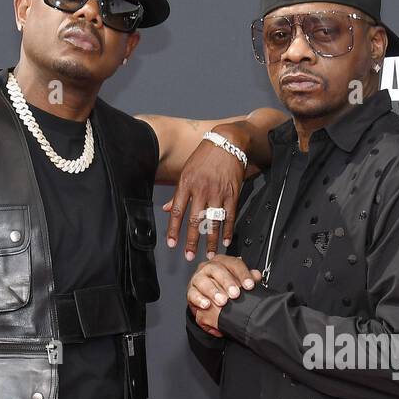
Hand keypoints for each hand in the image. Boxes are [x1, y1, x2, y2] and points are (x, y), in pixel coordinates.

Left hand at [164, 127, 248, 261]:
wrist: (227, 142)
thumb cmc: (204, 156)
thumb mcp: (186, 171)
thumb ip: (178, 193)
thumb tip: (166, 209)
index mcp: (186, 184)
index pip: (177, 211)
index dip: (173, 229)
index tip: (171, 244)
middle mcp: (201, 190)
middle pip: (195, 220)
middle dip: (192, 241)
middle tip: (190, 256)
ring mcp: (218, 192)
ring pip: (213, 221)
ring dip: (212, 240)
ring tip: (211, 254)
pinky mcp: (232, 193)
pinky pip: (230, 216)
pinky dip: (228, 230)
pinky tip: (226, 241)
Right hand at [187, 256, 261, 337]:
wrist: (210, 302)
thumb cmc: (225, 289)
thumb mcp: (238, 283)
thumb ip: (248, 278)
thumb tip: (257, 275)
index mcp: (223, 262)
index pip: (234, 264)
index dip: (243, 274)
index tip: (250, 285)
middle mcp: (209, 267)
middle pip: (217, 270)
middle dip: (227, 282)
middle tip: (235, 294)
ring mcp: (198, 278)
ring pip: (203, 281)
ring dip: (213, 291)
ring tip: (222, 301)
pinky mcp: (191, 291)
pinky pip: (193, 294)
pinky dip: (199, 299)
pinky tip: (207, 304)